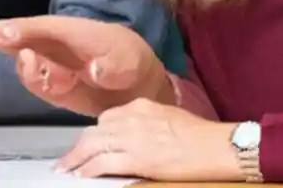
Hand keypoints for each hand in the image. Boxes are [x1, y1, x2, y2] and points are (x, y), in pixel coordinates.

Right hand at [0, 15, 172, 115]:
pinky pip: (43, 86)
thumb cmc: (130, 63)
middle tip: (0, 37)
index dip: (27, 28)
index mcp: (78, 30)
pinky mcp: (55, 89)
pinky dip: (39, 85)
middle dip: (15, 38)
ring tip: (26, 61)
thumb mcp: (132, 62)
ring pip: (33, 64)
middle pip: (33, 40)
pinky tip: (43, 83)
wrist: (137, 87)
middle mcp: (59, 46)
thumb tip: (93, 71)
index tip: (4, 30)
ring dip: (27, 65)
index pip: (48, 26)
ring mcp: (55, 66)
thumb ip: (113, 66)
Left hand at [58, 99, 239, 181]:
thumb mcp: (167, 116)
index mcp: (139, 106)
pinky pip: (102, 163)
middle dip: (79, 147)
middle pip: (94, 132)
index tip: (88, 143)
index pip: (106, 119)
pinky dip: (88, 169)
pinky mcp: (136, 159)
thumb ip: (145, 121)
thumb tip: (132, 133)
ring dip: (76, 159)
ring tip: (66, 169)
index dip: (95, 134)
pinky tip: (81, 175)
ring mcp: (131, 138)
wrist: (216, 146)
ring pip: (92, 146)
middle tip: (68, 159)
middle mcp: (130, 118)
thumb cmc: (199, 135)